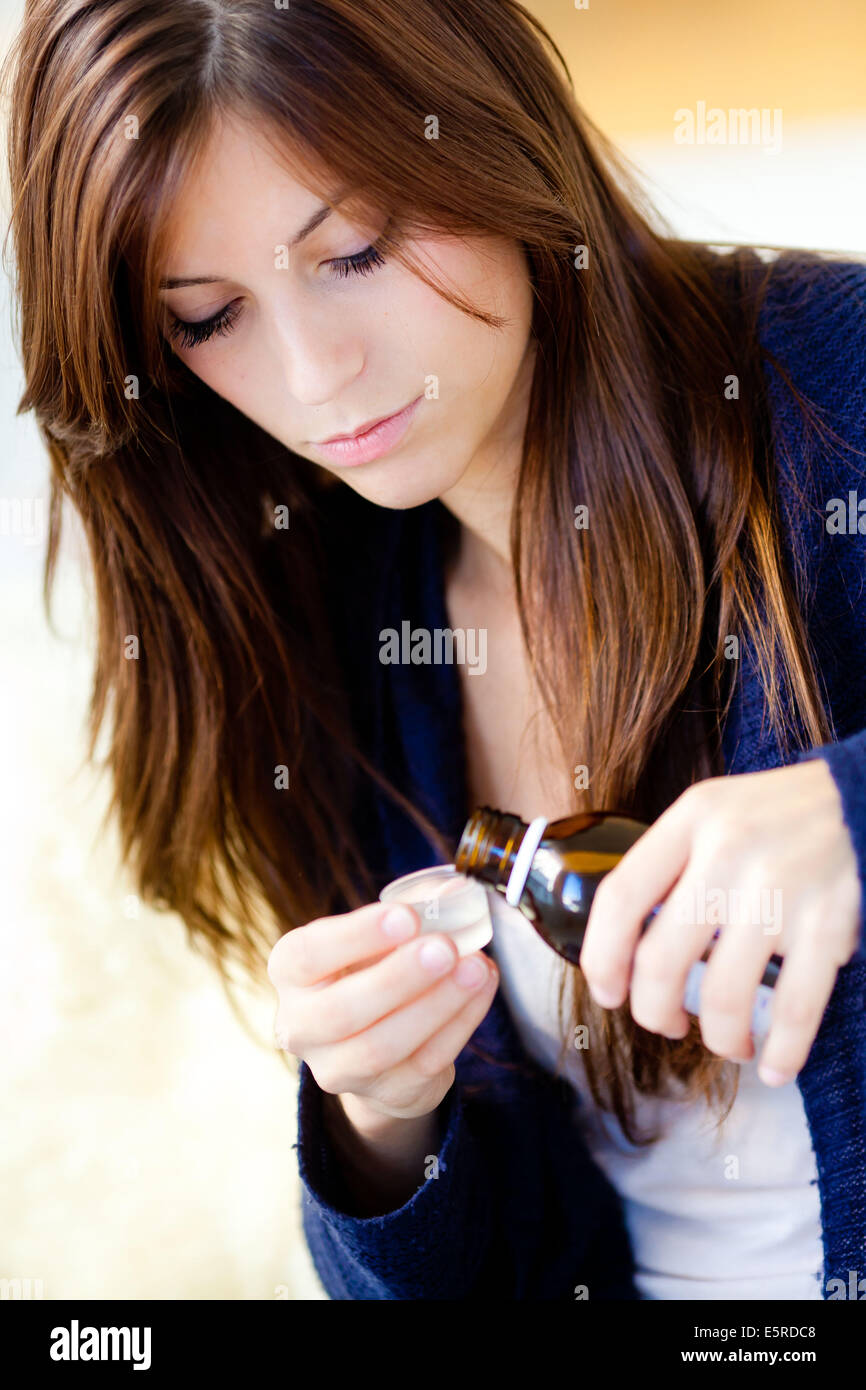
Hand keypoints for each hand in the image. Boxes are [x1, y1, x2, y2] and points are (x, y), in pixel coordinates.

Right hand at [267, 899, 498, 1119]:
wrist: (376, 1045)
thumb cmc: (370, 971)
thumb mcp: (377, 937)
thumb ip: (412, 910)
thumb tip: (454, 891)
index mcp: (290, 973)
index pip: (307, 955)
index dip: (356, 936)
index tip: (406, 916)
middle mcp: (300, 1026)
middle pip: (341, 1011)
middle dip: (399, 977)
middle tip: (445, 947)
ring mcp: (338, 1068)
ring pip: (382, 1046)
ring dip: (436, 1004)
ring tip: (476, 967)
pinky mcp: (386, 1093)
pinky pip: (425, 1062)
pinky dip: (460, 1023)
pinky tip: (482, 988)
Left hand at [578, 760, 861, 1084]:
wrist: (863, 798)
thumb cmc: (779, 814)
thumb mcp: (714, 812)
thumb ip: (673, 864)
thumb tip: (630, 944)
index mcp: (691, 820)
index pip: (621, 899)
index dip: (603, 958)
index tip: (608, 992)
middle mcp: (728, 853)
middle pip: (661, 959)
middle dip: (654, 1011)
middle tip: (666, 1024)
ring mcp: (779, 889)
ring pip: (723, 995)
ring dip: (718, 1038)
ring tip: (727, 1043)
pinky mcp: (828, 923)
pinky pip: (794, 1009)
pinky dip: (781, 1052)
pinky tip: (773, 1065)